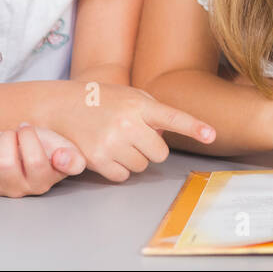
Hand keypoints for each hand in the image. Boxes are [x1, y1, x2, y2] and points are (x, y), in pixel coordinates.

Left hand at [0, 124, 86, 197]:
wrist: (31, 155)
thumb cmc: (49, 150)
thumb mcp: (68, 152)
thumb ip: (72, 158)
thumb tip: (61, 158)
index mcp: (43, 181)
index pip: (34, 161)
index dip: (28, 137)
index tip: (26, 128)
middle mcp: (19, 190)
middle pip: (5, 163)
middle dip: (7, 138)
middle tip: (11, 133)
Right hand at [51, 83, 215, 182]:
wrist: (60, 105)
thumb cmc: (100, 100)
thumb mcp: (129, 95)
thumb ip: (152, 110)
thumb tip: (168, 131)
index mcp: (140, 104)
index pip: (173, 117)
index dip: (194, 127)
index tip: (211, 135)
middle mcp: (128, 123)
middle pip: (160, 153)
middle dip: (151, 149)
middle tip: (134, 138)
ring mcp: (112, 142)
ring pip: (141, 166)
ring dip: (134, 159)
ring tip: (116, 142)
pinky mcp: (97, 159)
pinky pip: (122, 176)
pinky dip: (118, 170)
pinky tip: (107, 153)